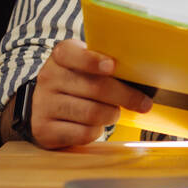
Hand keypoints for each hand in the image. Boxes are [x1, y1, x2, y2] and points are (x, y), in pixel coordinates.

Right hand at [23, 39, 153, 148]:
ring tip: (114, 113)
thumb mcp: (86, 65)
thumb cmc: (78, 82)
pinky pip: (83, 133)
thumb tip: (143, 74)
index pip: (72, 54)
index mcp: (61, 56)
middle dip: (126, 96)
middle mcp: (49, 77)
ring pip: (92, 112)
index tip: (112, 67)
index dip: (93, 61)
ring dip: (112, 114)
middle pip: (96, 87)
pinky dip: (97, 131)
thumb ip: (107, 64)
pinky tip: (96, 126)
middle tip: (144, 103)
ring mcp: (44, 104)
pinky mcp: (44, 129)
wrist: (43, 107)